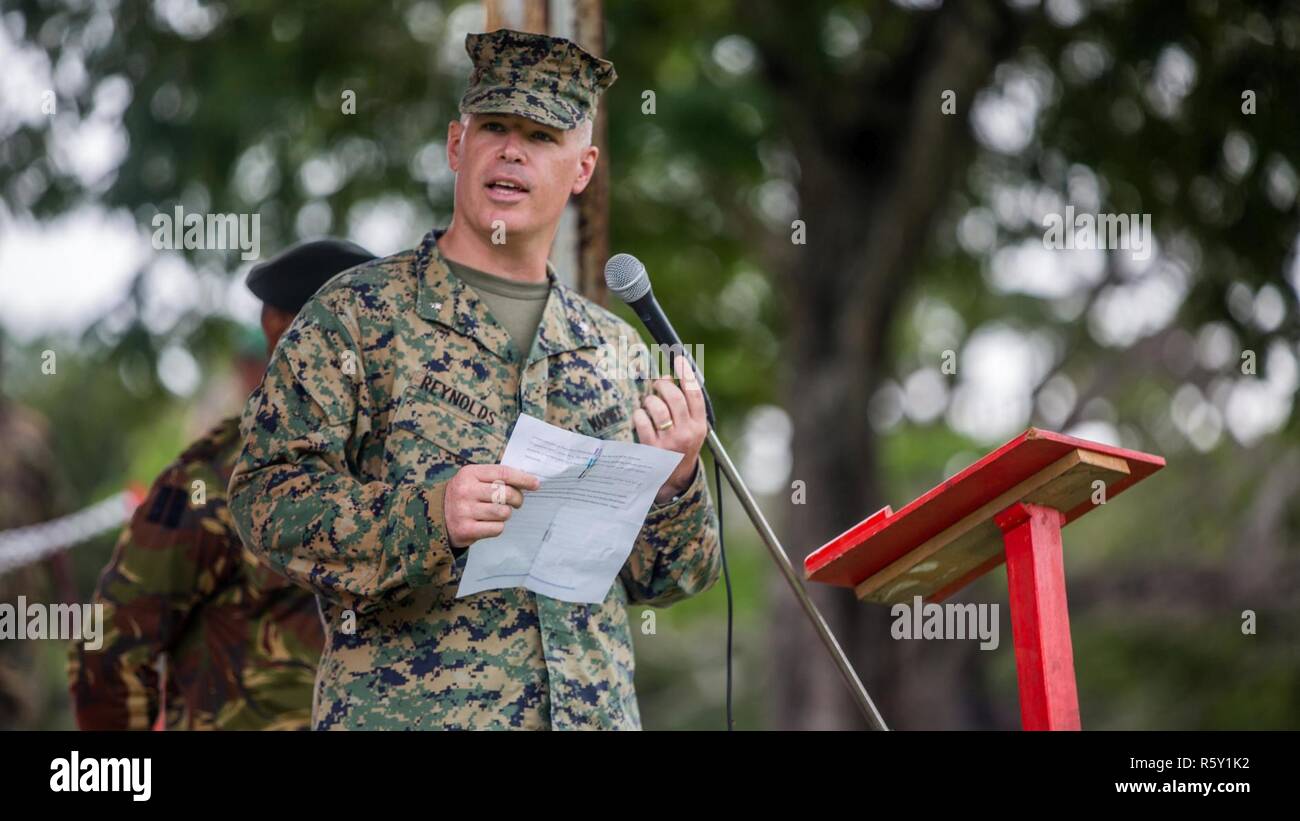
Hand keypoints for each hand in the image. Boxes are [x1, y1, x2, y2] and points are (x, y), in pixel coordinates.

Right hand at [444, 464, 540, 548]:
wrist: (436, 516)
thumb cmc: (464, 496)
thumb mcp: (473, 479)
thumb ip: (496, 478)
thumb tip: (528, 481)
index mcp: (469, 474)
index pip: (503, 473)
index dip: (523, 479)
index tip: (535, 484)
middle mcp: (465, 491)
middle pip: (506, 494)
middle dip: (517, 499)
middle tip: (516, 502)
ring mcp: (464, 511)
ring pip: (504, 512)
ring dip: (506, 514)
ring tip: (498, 512)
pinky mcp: (466, 529)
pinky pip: (497, 528)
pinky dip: (497, 526)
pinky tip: (488, 523)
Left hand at [633, 355, 707, 504]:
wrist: (675, 479)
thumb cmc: (681, 446)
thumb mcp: (690, 427)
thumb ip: (683, 405)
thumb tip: (666, 378)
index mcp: (699, 426)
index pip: (695, 394)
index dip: (687, 374)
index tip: (679, 359)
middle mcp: (686, 433)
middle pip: (674, 397)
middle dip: (662, 385)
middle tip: (657, 385)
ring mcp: (670, 442)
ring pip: (657, 407)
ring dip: (650, 400)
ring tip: (648, 402)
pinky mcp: (652, 449)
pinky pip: (642, 421)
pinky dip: (639, 414)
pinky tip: (639, 415)